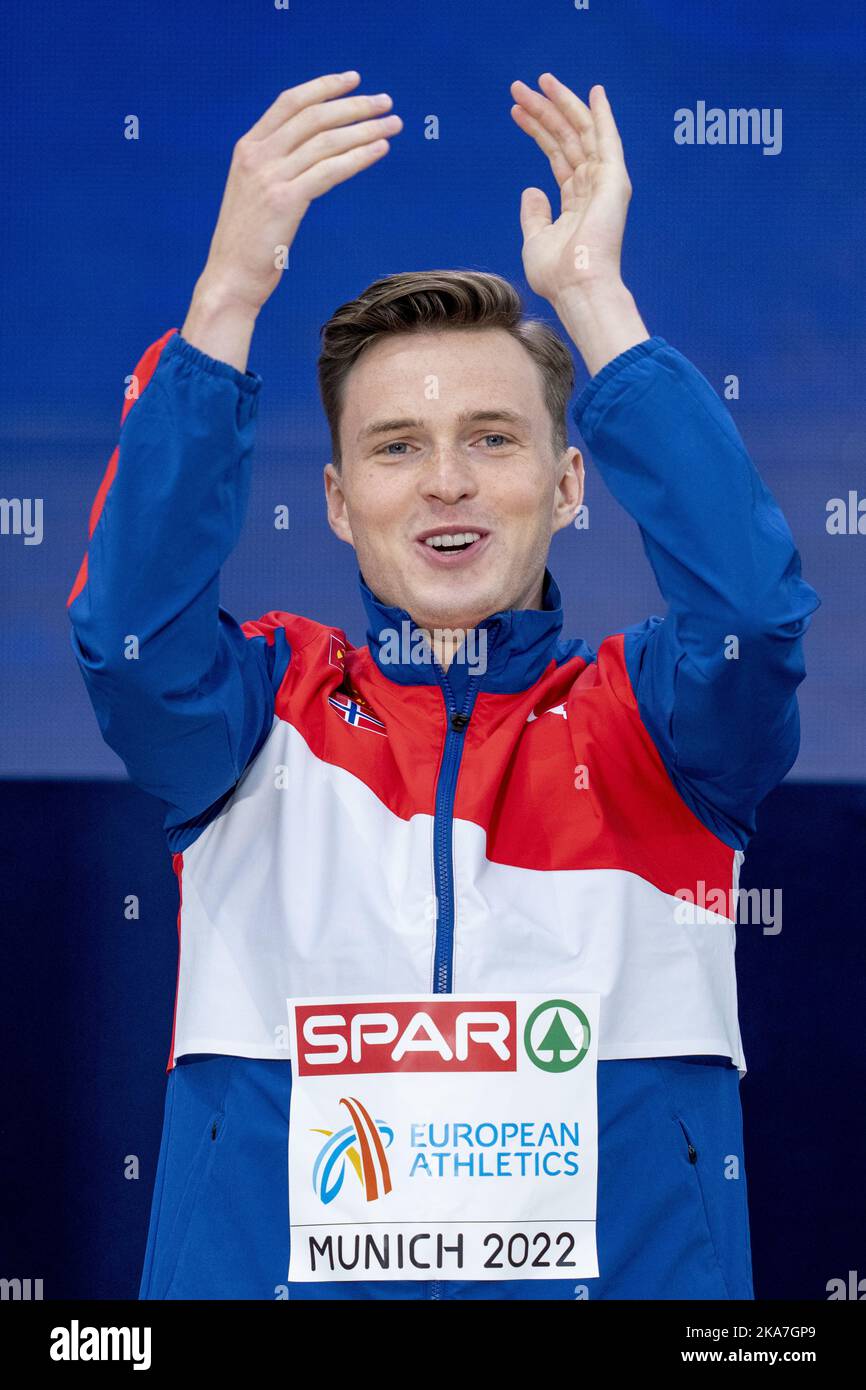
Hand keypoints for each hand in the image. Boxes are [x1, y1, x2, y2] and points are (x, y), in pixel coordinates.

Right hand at [193, 71, 402, 317]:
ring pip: (326, 140)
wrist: (230, 277)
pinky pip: (331, 170)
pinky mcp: (286, 200)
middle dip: (354, 104)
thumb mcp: (255, 195)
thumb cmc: (248, 243)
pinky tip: (380, 151)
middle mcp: (257, 156)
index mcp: (247, 148)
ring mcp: (270, 177)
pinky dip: (359, 157)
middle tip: (385, 101)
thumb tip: (310, 156)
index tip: (353, 79)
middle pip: (313, 116)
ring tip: (393, 125)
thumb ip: (276, 169)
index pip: (290, 102)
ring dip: (365, 129)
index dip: (324, 86)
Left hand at [510, 75, 631, 307]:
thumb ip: (535, 214)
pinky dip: (602, 115)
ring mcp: (604, 183)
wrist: (577, 287)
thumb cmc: (557, 275)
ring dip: (561, 104)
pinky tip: (594, 92)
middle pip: (567, 138)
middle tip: (519, 87)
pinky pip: (608, 139)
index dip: (537, 131)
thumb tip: (531, 189)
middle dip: (544, 111)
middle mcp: (592, 188)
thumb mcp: (536, 240)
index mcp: (576, 202)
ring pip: (581, 133)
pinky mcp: (614, 181)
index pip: (557, 155)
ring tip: (539, 81)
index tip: (516, 111)